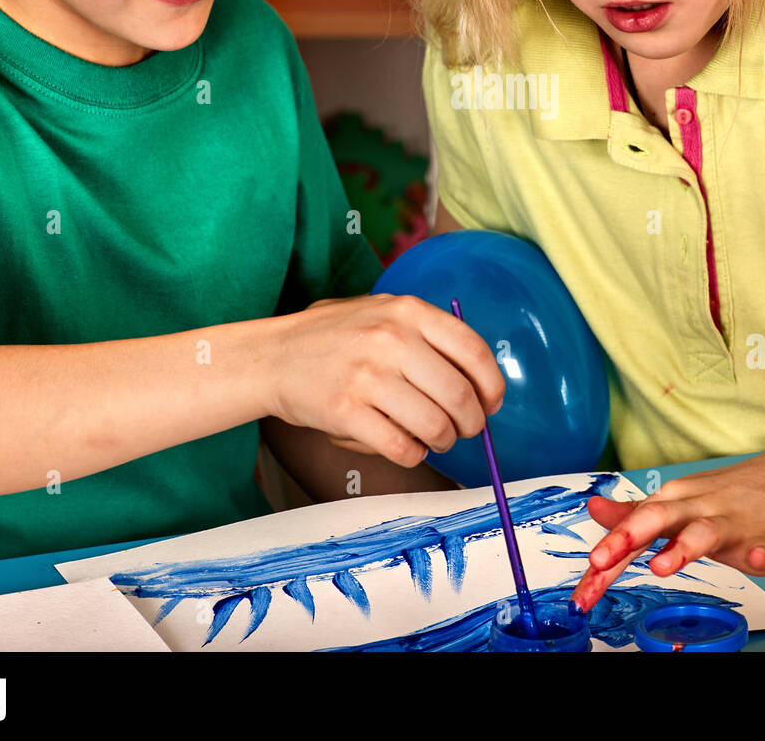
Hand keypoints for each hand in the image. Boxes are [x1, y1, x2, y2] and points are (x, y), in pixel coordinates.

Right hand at [271, 293, 504, 467]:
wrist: (272, 355)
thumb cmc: (334, 337)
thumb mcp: (382, 312)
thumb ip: (427, 335)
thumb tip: (478, 382)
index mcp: (407, 311)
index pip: (472, 350)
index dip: (491, 385)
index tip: (492, 403)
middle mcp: (391, 339)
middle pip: (459, 395)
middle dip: (471, 423)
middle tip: (465, 430)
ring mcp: (367, 376)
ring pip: (435, 426)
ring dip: (442, 441)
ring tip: (435, 439)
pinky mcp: (345, 411)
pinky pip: (401, 447)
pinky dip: (412, 454)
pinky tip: (405, 446)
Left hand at [571, 449, 764, 610]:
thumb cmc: (729, 497)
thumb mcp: (678, 503)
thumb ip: (637, 514)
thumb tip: (594, 509)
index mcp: (674, 503)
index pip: (631, 529)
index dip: (605, 558)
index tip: (582, 591)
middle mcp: (698, 508)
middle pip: (658, 517)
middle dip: (626, 536)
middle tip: (599, 561)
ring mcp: (734, 522)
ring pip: (705, 532)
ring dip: (682, 548)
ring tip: (661, 567)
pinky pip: (764, 547)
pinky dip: (758, 553)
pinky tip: (754, 560)